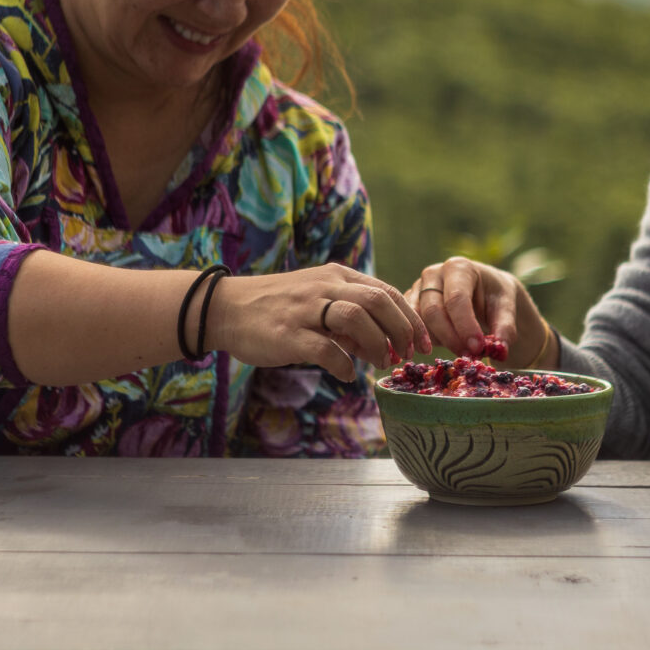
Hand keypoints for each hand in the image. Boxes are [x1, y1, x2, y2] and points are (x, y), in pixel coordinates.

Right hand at [208, 263, 426, 381]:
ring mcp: (305, 308)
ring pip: (356, 317)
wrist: (226, 308)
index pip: (385, 291)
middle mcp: (324, 287)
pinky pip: (325, 348)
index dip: (410, 318)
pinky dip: (343, 364)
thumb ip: (350, 318)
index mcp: (336, 276)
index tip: (423, 343)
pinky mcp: (287, 333)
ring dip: (376, 344)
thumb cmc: (278, 308)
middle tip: (407, 356)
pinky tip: (347, 374)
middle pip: (378, 301)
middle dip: (402, 330)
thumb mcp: (318, 301)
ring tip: (380, 363)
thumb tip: (384, 344)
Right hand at [407, 257, 551, 369]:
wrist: (483, 293)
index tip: (477, 348)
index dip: (465, 326)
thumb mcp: (506, 306)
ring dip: (439, 342)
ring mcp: (418, 290)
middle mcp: (433, 275)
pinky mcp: (410, 306)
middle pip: (433, 311)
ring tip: (461, 352)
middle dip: (451, 338)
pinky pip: (412, 328)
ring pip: (420, 322)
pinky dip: (427, 342)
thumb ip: (505, 326)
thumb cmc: (494, 296)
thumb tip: (500, 349)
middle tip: (469, 356)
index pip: (456, 299)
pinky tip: (446, 346)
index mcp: (458, 268)